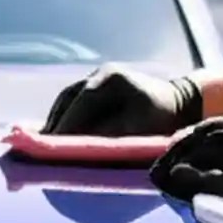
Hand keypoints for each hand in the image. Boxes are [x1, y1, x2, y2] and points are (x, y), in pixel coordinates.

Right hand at [40, 64, 203, 135]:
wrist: (182, 106)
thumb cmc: (164, 119)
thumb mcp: (140, 128)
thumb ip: (110, 135)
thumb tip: (80, 145)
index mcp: (111, 78)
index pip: (81, 100)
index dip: (66, 123)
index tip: (52, 144)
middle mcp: (100, 74)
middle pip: (68, 99)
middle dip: (54, 124)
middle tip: (41, 149)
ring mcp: (97, 79)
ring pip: (67, 101)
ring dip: (56, 123)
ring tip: (44, 146)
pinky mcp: (97, 89)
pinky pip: (74, 105)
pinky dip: (64, 120)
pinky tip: (56, 138)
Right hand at [149, 114, 222, 215]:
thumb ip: (213, 184)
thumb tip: (179, 179)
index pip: (194, 147)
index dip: (173, 164)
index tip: (156, 178)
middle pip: (203, 134)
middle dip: (179, 151)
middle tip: (162, 168)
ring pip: (220, 130)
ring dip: (197, 143)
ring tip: (182, 158)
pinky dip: (217, 140)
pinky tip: (216, 152)